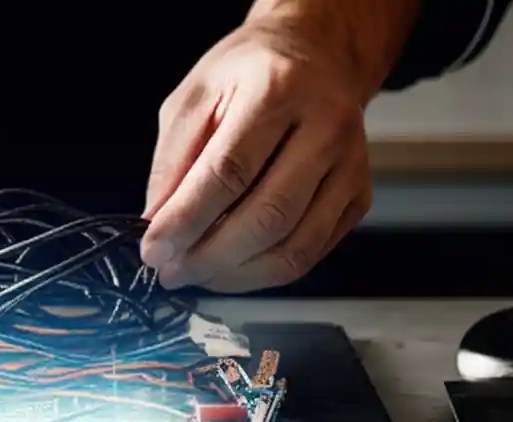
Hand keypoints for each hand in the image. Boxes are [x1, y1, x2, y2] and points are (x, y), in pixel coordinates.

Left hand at [140, 0, 417, 291]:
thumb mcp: (194, 95)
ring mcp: (350, 165)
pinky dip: (263, 272)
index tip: (154, 249)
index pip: (229, 172)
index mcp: (277, 91)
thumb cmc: (251, 73)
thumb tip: (157, 222)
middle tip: (171, 271)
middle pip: (267, 217)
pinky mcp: (358, 196)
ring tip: (196, 273)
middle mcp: (325, 127)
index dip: (187, 220)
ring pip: (293, 247)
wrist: (318, 55)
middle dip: (209, 257)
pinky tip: (231, 267)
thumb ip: (172, 159)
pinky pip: (310, 253)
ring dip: (235, 275)